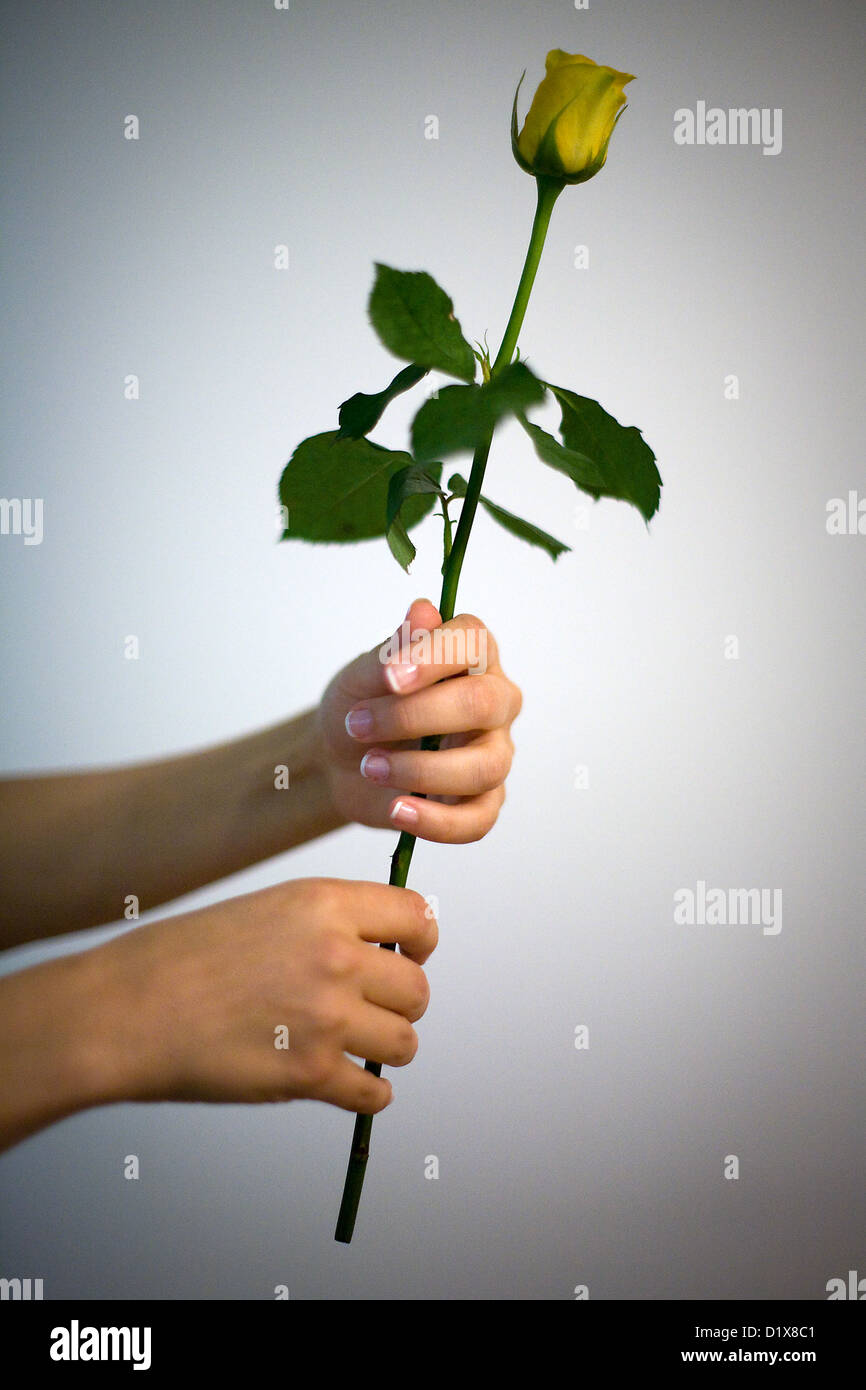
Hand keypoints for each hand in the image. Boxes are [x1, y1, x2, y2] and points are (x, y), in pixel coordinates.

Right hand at [86, 877, 436, 1120]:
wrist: (126, 1009)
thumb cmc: (183, 958)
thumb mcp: (267, 909)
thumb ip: (328, 923)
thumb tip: (380, 951)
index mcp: (324, 904)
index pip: (418, 917)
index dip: (419, 942)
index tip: (409, 956)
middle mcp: (336, 956)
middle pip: (418, 989)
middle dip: (399, 1003)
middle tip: (368, 1010)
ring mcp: (326, 1018)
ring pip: (404, 1042)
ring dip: (383, 1048)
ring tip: (349, 1045)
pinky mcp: (309, 1075)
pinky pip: (374, 1093)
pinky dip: (364, 1094)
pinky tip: (338, 1082)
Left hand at [316, 599, 522, 842]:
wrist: (339, 760)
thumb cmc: (361, 704)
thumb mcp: (361, 675)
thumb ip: (392, 649)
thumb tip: (422, 612)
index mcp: (471, 656)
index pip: (472, 642)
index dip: (433, 656)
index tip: (388, 676)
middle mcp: (495, 701)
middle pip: (483, 703)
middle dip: (414, 716)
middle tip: (357, 724)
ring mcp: (494, 754)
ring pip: (484, 767)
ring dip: (418, 770)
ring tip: (369, 767)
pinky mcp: (482, 802)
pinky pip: (478, 820)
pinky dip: (437, 821)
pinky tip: (398, 809)